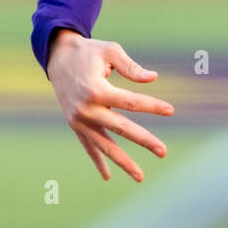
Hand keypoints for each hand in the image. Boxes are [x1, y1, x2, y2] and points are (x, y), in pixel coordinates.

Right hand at [46, 30, 173, 181]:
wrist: (57, 57)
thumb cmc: (88, 52)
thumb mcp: (110, 51)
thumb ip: (131, 67)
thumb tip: (153, 78)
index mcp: (96, 90)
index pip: (130, 102)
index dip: (152, 106)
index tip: (170, 110)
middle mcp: (86, 109)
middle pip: (121, 128)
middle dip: (144, 140)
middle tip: (163, 152)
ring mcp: (79, 120)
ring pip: (104, 146)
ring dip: (123, 162)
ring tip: (141, 176)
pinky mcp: (75, 125)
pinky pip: (88, 147)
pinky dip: (98, 162)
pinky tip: (108, 177)